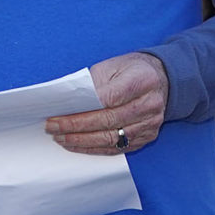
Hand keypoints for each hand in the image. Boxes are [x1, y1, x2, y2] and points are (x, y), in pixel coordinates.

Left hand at [45, 52, 168, 154]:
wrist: (161, 79)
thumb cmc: (132, 70)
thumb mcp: (112, 66)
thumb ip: (92, 83)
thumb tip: (68, 102)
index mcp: (142, 80)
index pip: (108, 99)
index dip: (81, 110)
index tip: (57, 115)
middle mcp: (150, 104)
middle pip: (108, 121)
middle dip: (76, 127)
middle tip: (53, 128)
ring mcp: (150, 123)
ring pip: (112, 138)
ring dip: (82, 141)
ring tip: (61, 138)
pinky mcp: (147, 137)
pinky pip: (118, 148)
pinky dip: (95, 149)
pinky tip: (78, 145)